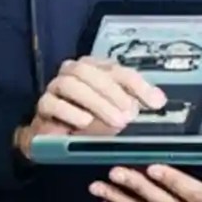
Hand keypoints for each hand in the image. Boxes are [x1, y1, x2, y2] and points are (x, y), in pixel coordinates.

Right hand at [15, 57, 166, 160]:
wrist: (57, 135)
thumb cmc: (89, 117)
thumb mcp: (115, 109)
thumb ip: (135, 100)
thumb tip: (159, 99)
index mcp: (95, 67)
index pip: (118, 70)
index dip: (138, 85)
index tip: (155, 103)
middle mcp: (73, 71)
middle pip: (90, 71)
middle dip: (113, 92)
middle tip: (129, 115)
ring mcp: (55, 87)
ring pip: (71, 84)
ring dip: (96, 102)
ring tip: (114, 121)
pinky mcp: (43, 105)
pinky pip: (53, 103)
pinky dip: (71, 112)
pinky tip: (86, 123)